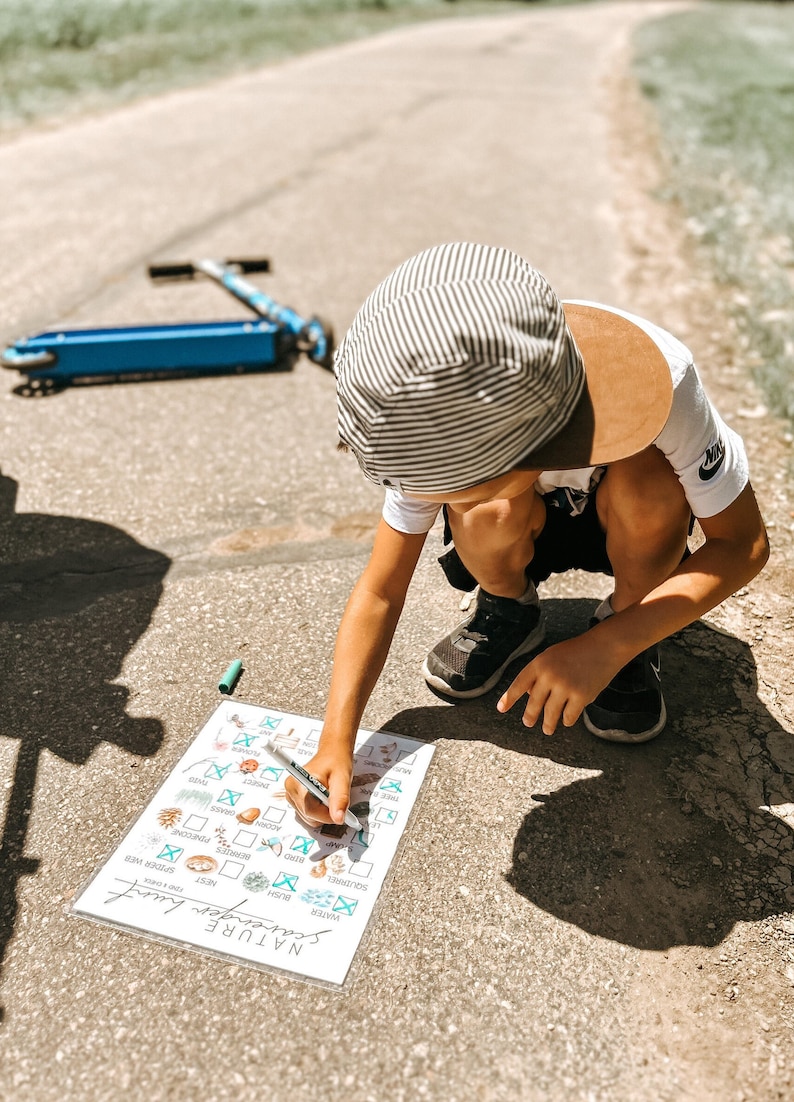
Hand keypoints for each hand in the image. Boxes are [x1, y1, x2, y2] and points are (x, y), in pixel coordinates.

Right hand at [284, 748, 352, 827]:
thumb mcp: (342, 779)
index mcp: (299, 782)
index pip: (310, 810)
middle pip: (309, 816)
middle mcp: (291, 788)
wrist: (332, 755)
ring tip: (328, 794)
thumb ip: (340, 799)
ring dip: (322, 811)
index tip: (338, 807)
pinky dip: (318, 810)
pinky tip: (323, 798)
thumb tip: (338, 819)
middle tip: (334, 796)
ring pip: (309, 818)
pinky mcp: (294, 799)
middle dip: (325, 812)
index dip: (327, 813)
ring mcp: (291, 795)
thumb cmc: (336, 762)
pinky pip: (308, 815)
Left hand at [497, 627, 622, 734]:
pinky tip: (566, 720)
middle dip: (530, 716)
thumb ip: (540, 673)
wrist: (604, 647)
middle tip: (528, 723)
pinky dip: (567, 720)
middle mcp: (549, 676)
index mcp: (539, 664)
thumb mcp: (552, 656)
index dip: (509, 698)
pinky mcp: (580, 697)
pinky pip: (568, 716)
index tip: (501, 709)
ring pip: (550, 714)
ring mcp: (565, 687)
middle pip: (534, 703)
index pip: (519, 684)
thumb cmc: (577, 651)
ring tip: (547, 729)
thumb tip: (531, 695)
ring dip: (548, 724)